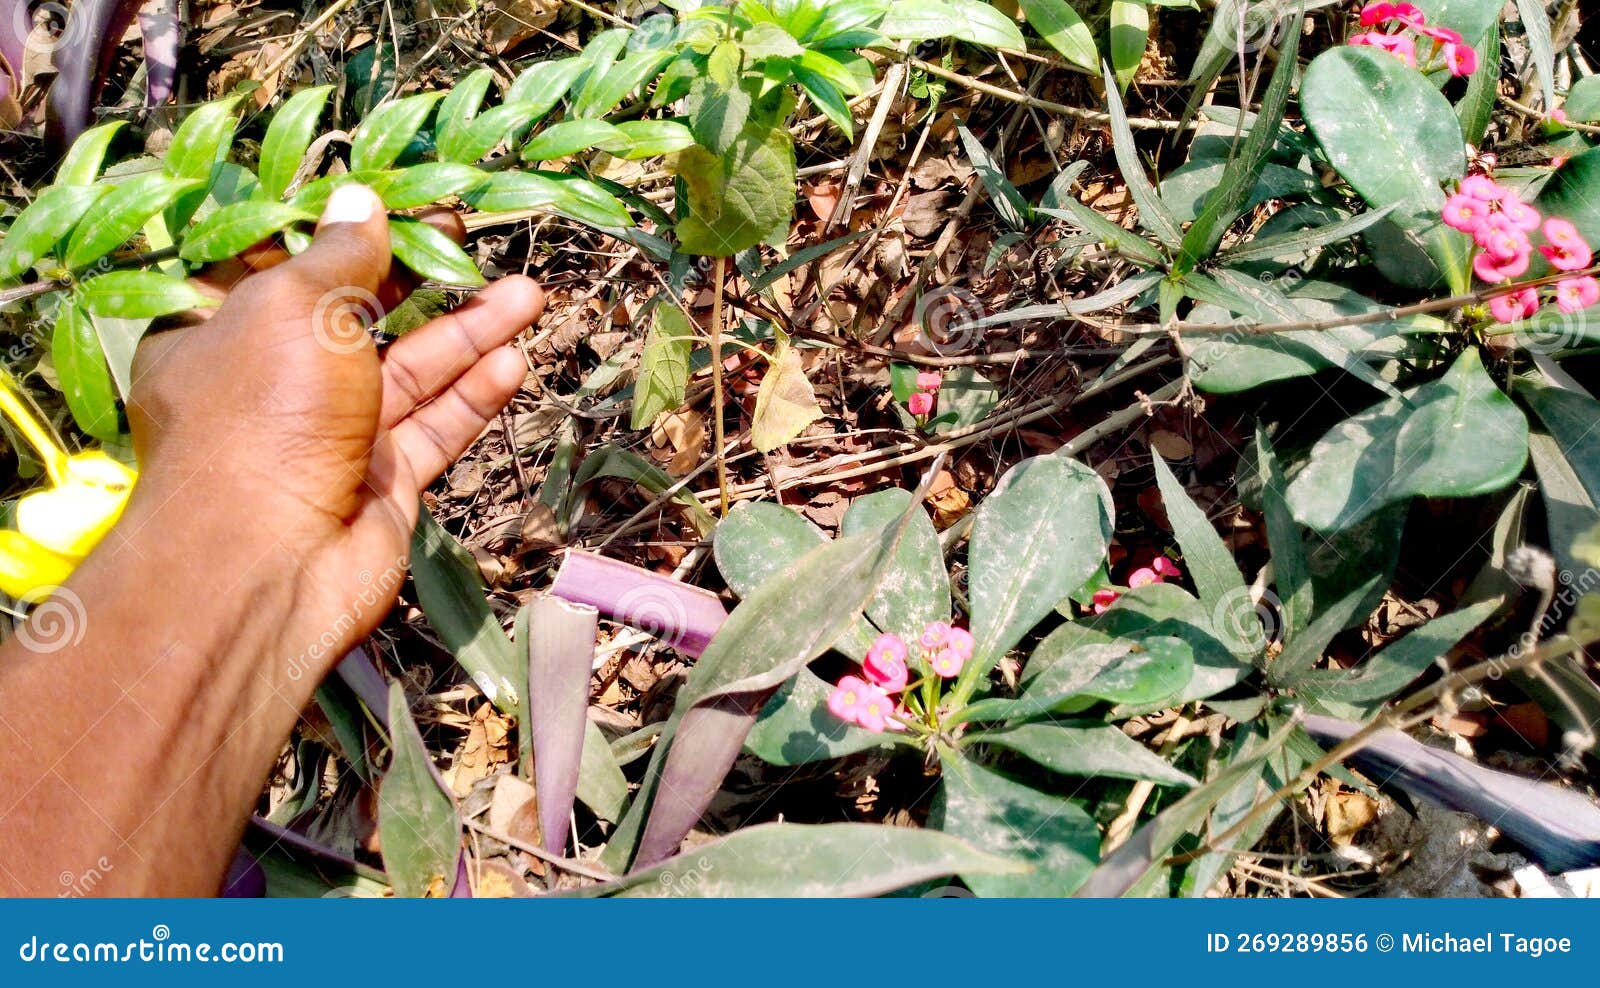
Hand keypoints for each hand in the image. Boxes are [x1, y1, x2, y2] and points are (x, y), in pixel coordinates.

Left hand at [122, 183, 543, 665]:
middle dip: (421, 276)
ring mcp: (333, 435)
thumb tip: (361, 198)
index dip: (342, 231)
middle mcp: (277, 382)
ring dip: (471, 332)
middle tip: (476, 236)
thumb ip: (340, 256)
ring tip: (531, 292)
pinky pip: (435, 427)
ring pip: (413, 370)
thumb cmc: (263, 413)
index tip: (398, 199)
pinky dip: (473, 396)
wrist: (268, 562)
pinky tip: (513, 363)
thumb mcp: (293, 307)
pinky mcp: (383, 483)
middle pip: (361, 316)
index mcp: (225, 332)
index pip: (284, 267)